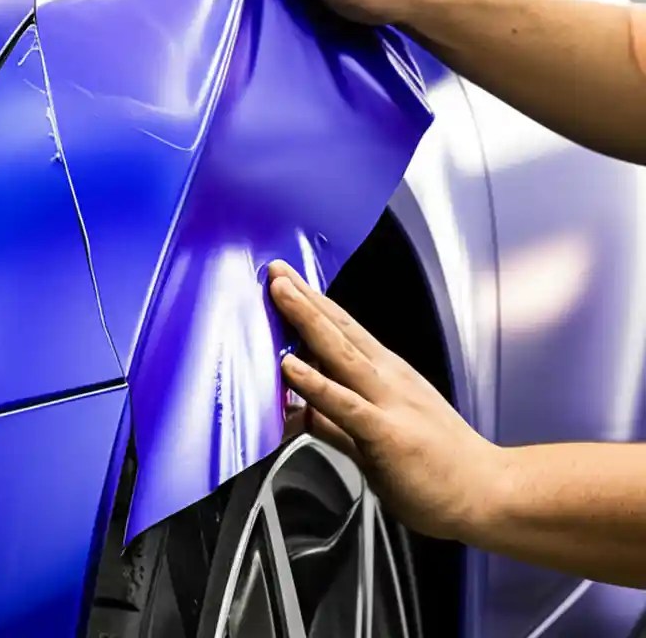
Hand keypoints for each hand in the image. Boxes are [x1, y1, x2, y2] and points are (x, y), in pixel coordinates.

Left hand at [268, 260, 504, 540]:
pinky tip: (291, 366)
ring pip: (340, 353)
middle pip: (339, 330)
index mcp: (389, 376)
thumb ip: (334, 424)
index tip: (287, 278)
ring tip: (280, 294)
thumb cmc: (440, 467)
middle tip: (276, 269)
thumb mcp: (378, 435)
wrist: (489, 495)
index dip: (314, 302)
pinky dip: (315, 383)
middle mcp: (388, 380)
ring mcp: (388, 403)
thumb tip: (301, 414)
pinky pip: (343, 404)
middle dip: (305, 298)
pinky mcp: (385, 433)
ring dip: (307, 320)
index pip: (344, 329)